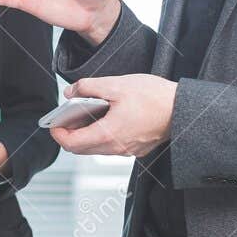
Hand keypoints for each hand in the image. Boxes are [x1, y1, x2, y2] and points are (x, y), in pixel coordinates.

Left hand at [50, 75, 175, 157]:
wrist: (183, 109)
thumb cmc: (155, 98)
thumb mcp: (116, 85)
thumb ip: (89, 87)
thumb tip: (71, 92)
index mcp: (107, 135)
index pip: (71, 144)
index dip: (58, 133)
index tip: (54, 123)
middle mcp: (115, 148)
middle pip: (81, 148)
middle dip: (70, 133)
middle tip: (68, 115)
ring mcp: (127, 150)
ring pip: (96, 147)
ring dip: (87, 133)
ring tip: (87, 112)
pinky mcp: (136, 148)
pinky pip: (112, 145)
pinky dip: (102, 133)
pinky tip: (107, 116)